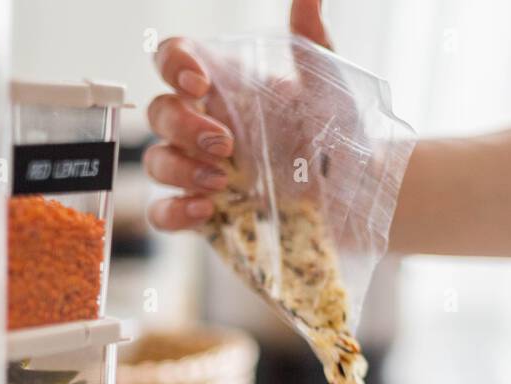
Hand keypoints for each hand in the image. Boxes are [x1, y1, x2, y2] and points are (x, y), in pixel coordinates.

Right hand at [144, 0, 331, 230]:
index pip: (174, 59)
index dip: (173, 64)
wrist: (354, 193)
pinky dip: (174, 211)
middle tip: (225, 144)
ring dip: (179, 168)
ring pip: (155, 161)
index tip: (199, 81)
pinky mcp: (204, 213)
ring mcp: (200, 170)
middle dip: (182, 125)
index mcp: (226, 86)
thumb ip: (311, 43)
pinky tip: (205, 210)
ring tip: (221, 181)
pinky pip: (164, 212)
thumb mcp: (329, 89)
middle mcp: (205, 125)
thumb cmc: (337, 136)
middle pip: (159, 112)